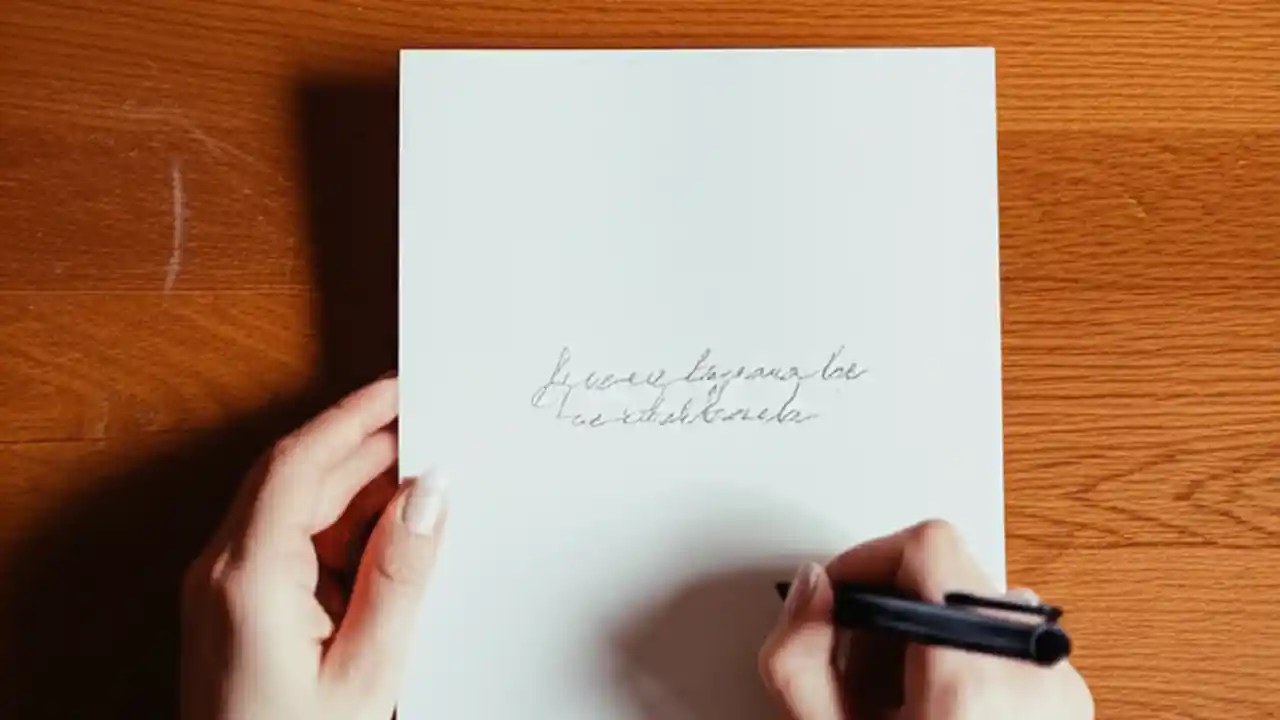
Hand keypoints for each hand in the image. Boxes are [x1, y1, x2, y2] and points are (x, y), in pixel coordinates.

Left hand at [180, 377, 447, 719]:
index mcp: (247, 577)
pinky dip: (344, 532)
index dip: (354, 415)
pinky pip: (294, 544)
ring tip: (428, 490)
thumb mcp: (366, 672)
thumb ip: (401, 575)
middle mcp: (224, 571)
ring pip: (297, 507)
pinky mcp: (239, 607)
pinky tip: (393, 543)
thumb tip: (430, 493)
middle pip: (297, 477)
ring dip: (360, 493)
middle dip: (366, 449)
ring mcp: (226, 589)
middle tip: (435, 432)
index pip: (300, 463)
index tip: (402, 388)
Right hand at [759, 520, 1092, 719]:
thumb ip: (801, 657)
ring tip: (892, 694)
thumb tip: (810, 591)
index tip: (836, 595)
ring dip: (925, 630)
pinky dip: (962, 656)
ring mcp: (1061, 689)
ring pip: (978, 607)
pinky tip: (931, 711)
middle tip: (854, 656)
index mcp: (971, 674)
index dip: (866, 557)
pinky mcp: (1070, 707)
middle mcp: (1032, 671)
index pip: (927, 545)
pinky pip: (1010, 644)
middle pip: (951, 572)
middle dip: (888, 602)